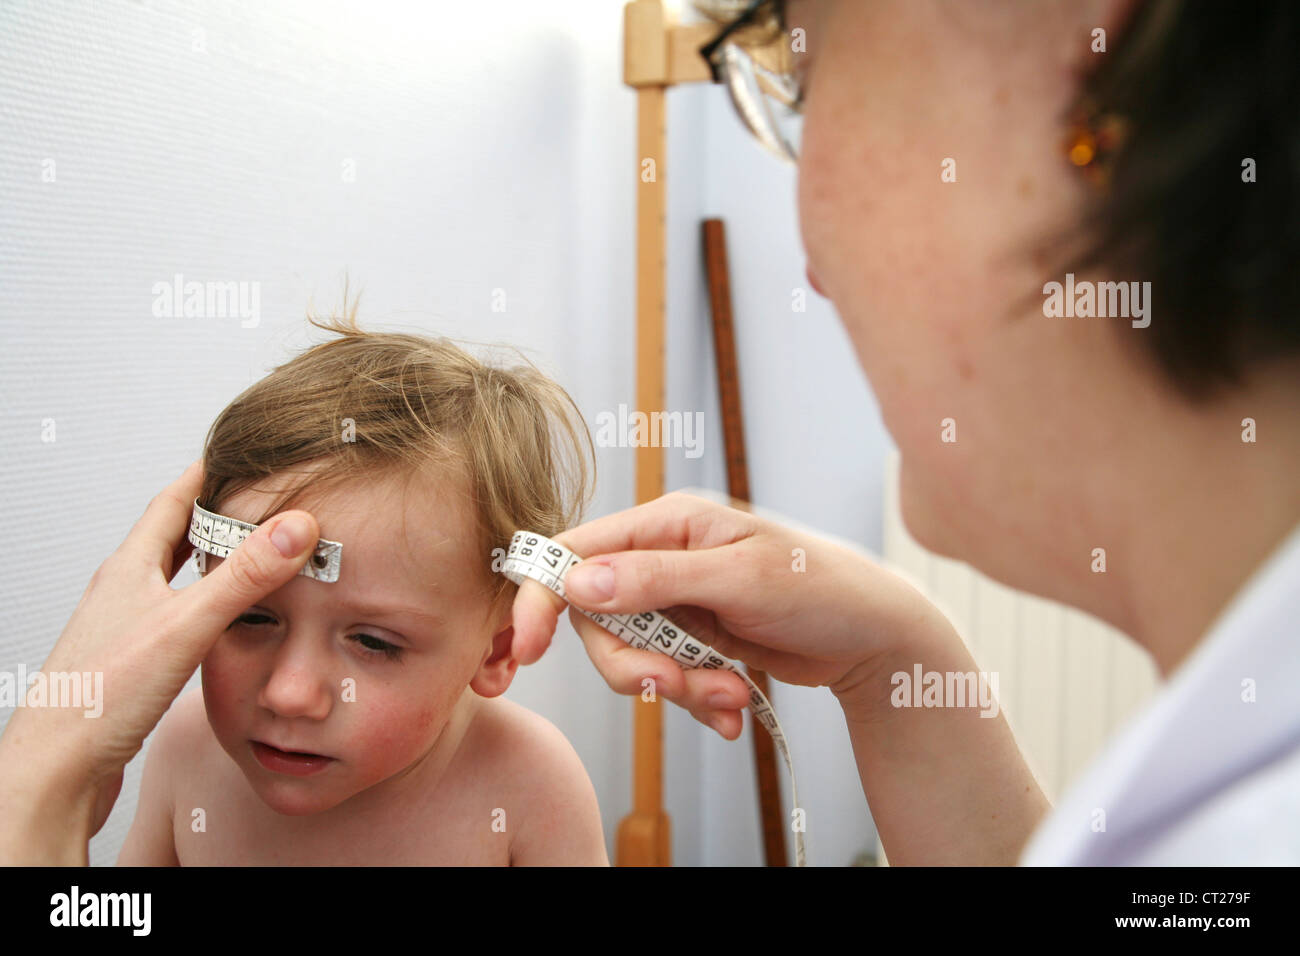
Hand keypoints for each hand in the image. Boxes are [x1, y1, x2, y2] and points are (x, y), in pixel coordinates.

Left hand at [0, 459, 320, 861]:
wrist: (56, 771)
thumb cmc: (100, 699)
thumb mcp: (185, 627)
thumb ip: (243, 577)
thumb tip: (294, 526)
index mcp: (129, 571)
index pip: (170, 503)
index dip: (204, 474)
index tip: (235, 453)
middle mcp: (122, 593)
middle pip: (169, 538)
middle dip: (211, 515)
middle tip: (250, 499)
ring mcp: (123, 628)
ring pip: (170, 579)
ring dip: (206, 562)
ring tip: (242, 555)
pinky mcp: (129, 663)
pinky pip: (172, 617)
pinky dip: (201, 605)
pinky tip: (217, 624)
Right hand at [509, 490, 953, 739]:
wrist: (876, 637)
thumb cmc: (822, 587)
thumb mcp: (740, 580)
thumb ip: (655, 580)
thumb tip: (576, 582)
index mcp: (669, 522)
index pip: (576, 552)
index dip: (543, 599)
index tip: (527, 650)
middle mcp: (664, 557)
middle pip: (596, 620)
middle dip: (636, 667)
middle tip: (678, 687)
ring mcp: (678, 601)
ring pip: (631, 656)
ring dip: (676, 689)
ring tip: (729, 698)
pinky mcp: (695, 639)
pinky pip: (666, 678)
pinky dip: (694, 701)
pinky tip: (733, 708)